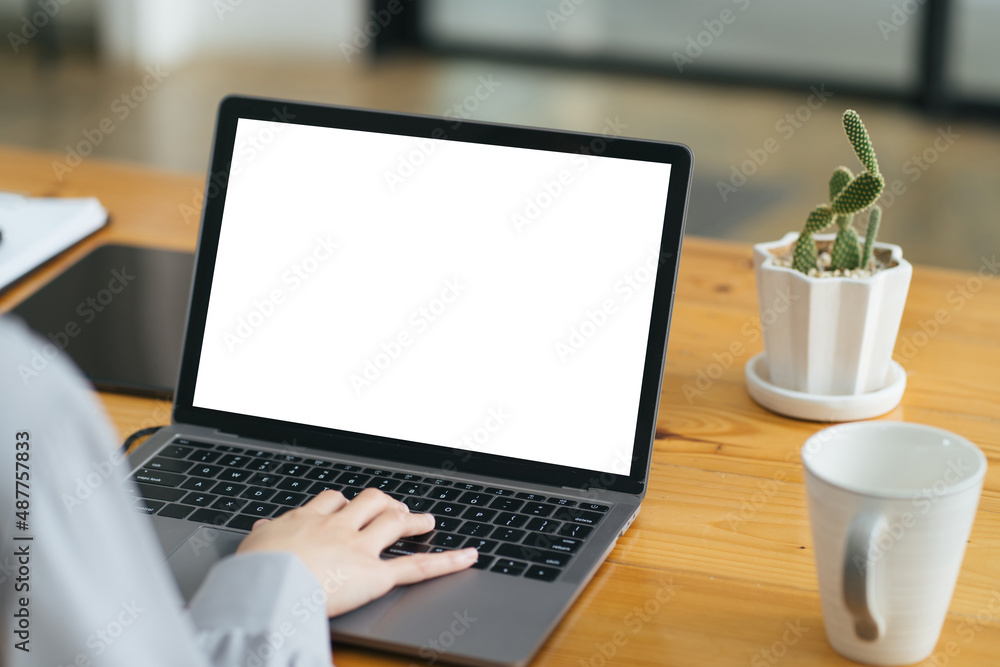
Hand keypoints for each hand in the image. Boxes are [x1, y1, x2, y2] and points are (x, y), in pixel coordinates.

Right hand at [236, 488, 477, 616]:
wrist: (263, 587)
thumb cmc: (253, 572)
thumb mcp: (253, 547)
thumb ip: (264, 535)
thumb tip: (260, 528)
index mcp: (308, 520)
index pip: (333, 501)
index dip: (346, 503)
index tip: (350, 506)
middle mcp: (338, 527)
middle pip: (369, 502)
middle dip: (385, 503)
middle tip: (395, 508)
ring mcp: (359, 548)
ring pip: (393, 523)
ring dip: (412, 519)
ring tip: (427, 521)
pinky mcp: (375, 574)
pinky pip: (416, 567)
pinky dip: (448, 561)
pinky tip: (469, 556)